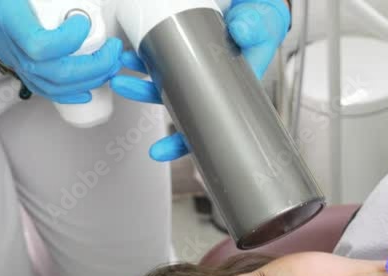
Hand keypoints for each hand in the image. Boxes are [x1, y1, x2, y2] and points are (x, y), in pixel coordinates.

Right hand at [0, 0, 123, 102]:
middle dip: (96, 64)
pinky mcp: (27, 75)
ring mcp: (21, 67)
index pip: (42, 46)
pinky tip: (89, 90)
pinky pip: (49, 92)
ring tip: (111, 64)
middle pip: (59, 72)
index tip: (84, 22)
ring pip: (58, 86)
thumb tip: (81, 4)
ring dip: (92, 78)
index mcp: (13, 25)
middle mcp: (16, 52)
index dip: (69, 39)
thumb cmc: (7, 1)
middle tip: (113, 48)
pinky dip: (72, 94)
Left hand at [110, 0, 289, 161]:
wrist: (257, 8)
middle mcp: (213, 85)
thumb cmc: (264, 22)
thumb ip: (255, 28)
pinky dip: (146, 60)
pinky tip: (133, 55)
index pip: (208, 124)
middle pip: (178, 102)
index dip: (186, 140)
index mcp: (234, 89)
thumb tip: (241, 32)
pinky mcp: (188, 52)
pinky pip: (164, 62)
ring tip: (123, 67)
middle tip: (126, 87)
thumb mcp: (264, 24)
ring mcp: (198, 70)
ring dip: (141, 78)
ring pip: (166, 83)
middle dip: (149, 97)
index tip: (164, 148)